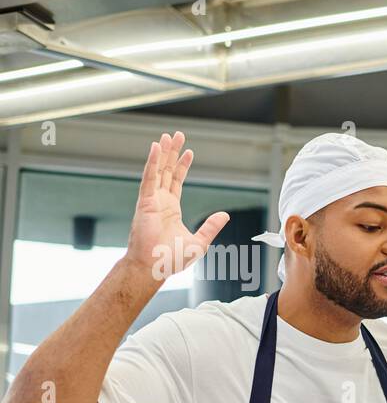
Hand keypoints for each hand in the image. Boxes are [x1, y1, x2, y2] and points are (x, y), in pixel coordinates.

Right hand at [123, 131, 229, 284]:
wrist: (154, 267)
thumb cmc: (171, 259)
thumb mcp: (200, 241)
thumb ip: (211, 226)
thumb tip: (225, 215)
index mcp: (171, 209)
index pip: (176, 181)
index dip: (182, 166)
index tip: (189, 152)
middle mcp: (160, 201)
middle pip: (166, 170)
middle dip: (172, 152)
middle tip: (177, 135)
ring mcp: (151, 200)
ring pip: (157, 170)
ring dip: (162, 153)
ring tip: (167, 136)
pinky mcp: (145, 202)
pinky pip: (149, 178)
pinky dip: (152, 162)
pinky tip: (155, 148)